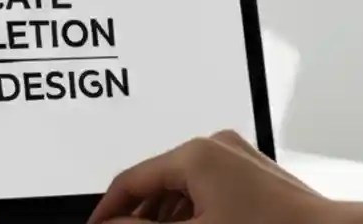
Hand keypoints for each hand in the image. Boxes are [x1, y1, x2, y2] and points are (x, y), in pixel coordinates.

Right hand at [88, 131, 362, 223]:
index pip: (132, 179)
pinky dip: (193, 211)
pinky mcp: (254, 172)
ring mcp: (237, 157)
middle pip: (158, 181)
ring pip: (183, 186)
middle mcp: (215, 146)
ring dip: (167, 216)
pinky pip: (207, 188)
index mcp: (195, 154)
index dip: (109, 209)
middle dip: (140, 216)